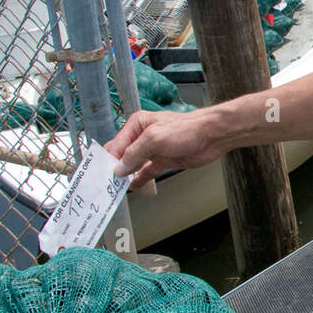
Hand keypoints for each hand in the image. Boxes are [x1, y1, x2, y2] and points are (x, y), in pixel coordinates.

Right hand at [105, 108, 231, 188]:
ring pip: (134, 165)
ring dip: (126, 175)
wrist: (211, 136)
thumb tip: (119, 167)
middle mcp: (143, 136)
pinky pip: (147, 171)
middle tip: (106, 183)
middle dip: (115, 168)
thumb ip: (134, 153)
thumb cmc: (186, 129)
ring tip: (116, 188)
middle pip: (123, 155)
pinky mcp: (164, 160)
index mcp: (137, 125)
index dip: (108, 159)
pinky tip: (133, 186)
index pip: (116, 144)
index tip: (101, 174)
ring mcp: (154, 149)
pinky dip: (140, 179)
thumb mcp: (154, 138)